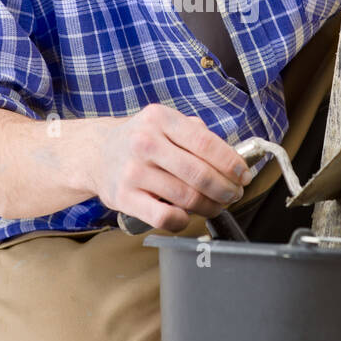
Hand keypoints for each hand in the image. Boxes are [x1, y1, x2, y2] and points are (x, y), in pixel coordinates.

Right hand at [89, 104, 254, 231]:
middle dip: (225, 189)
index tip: (243, 175)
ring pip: (186, 197)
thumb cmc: (139, 140)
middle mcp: (145, 143)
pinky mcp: (124, 197)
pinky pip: (164, 216)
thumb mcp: (164, 123)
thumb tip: (232, 158)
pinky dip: (183, 220)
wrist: (96, 154)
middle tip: (234, 194)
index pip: (206, 143)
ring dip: (209, 206)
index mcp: (161, 119)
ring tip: (216, 206)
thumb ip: (196, 133)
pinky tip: (187, 216)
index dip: (231, 163)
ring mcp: (133, 171)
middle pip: (200, 173)